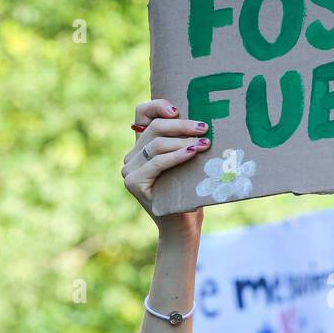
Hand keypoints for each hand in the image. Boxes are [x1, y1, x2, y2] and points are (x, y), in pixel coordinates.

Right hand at [121, 99, 210, 223]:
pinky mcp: (133, 183)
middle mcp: (132, 156)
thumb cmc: (189, 193)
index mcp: (142, 146)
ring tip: (204, 142)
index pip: (141, 114)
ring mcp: (129, 170)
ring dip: (183, 140)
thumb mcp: (188, 162)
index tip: (178, 109)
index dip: (157, 105)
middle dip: (181, 125)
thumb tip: (204, 120)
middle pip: (154, 128)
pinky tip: (192, 153)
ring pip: (156, 144)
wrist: (182, 227)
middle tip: (204, 127)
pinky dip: (176, 156)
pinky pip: (157, 162)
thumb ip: (185, 141)